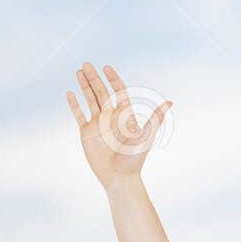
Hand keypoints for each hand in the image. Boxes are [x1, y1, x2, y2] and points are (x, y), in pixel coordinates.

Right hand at [65, 62, 170, 188]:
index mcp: (125, 116)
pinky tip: (70, 93)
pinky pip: (79, 114)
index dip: (113, 79)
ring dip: (84, 86)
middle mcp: (111, 117)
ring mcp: (98, 124)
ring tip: (79, 71)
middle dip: (94, 78)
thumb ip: (156, 118)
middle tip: (87, 64)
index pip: (119, 92)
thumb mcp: (146, 136)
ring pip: (90, 100)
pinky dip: (74, 104)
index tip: (106, 68)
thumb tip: (170, 102)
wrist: (119, 177)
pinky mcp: (87, 133)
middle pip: (101, 92)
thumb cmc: (135, 159)